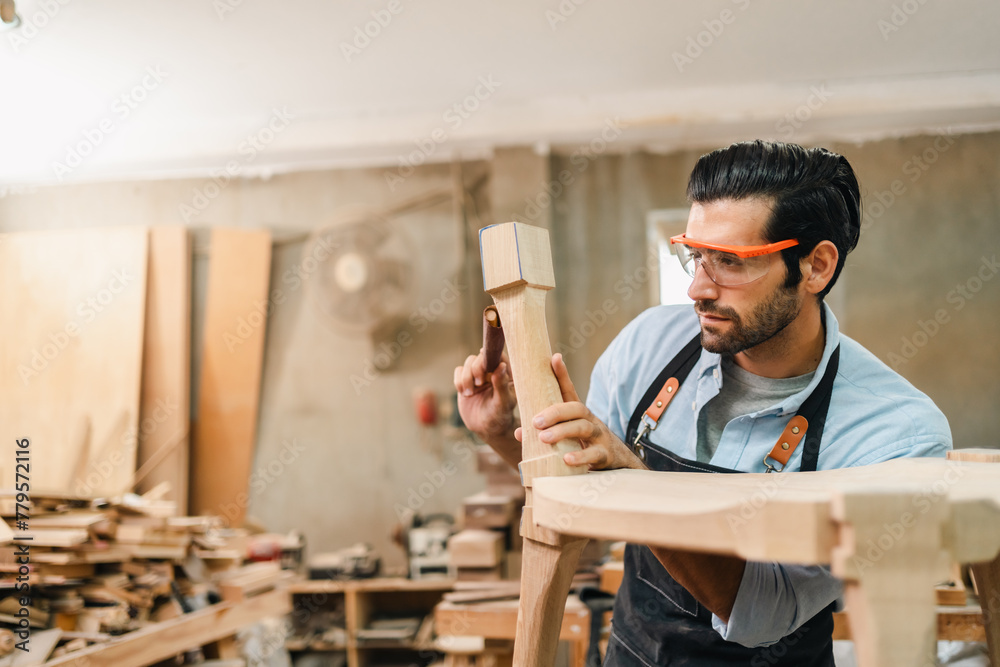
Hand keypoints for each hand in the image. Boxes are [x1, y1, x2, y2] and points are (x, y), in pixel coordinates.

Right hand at [454, 349, 516, 439]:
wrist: (485, 428)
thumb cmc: (499, 416)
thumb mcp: (503, 403)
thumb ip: (502, 385)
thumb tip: (502, 365)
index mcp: (506, 374)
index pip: (499, 356)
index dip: (490, 357)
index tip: (485, 367)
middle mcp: (492, 370)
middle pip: (480, 357)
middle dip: (476, 369)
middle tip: (478, 384)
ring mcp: (478, 374)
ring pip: (468, 362)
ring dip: (466, 377)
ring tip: (469, 393)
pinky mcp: (466, 380)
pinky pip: (458, 371)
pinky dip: (459, 381)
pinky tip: (464, 392)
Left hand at [514, 353, 644, 470]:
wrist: (617, 463)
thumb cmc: (583, 446)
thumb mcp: (566, 437)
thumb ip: (544, 432)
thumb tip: (519, 432)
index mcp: (578, 413)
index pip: (569, 391)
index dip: (562, 374)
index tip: (554, 358)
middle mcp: (590, 420)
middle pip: (576, 408)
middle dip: (555, 412)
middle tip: (536, 422)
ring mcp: (599, 436)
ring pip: (583, 427)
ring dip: (563, 431)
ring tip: (544, 438)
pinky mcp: (605, 454)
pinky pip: (594, 454)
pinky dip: (580, 456)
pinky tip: (566, 459)